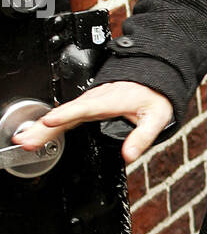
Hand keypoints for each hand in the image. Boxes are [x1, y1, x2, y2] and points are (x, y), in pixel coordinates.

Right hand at [10, 82, 172, 165]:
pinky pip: (64, 114)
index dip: (66, 114)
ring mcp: (88, 102)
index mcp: (110, 100)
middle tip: (26, 139)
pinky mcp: (85, 106)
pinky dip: (48, 123)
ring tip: (23, 139)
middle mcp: (95, 100)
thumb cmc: (154, 96)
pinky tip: (35, 133)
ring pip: (61, 114)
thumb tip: (129, 155)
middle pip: (66, 114)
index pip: (85, 108)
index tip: (49, 121)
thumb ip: (143, 137)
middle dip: (44, 126)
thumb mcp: (157, 117)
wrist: (152, 78)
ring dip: (41, 127)